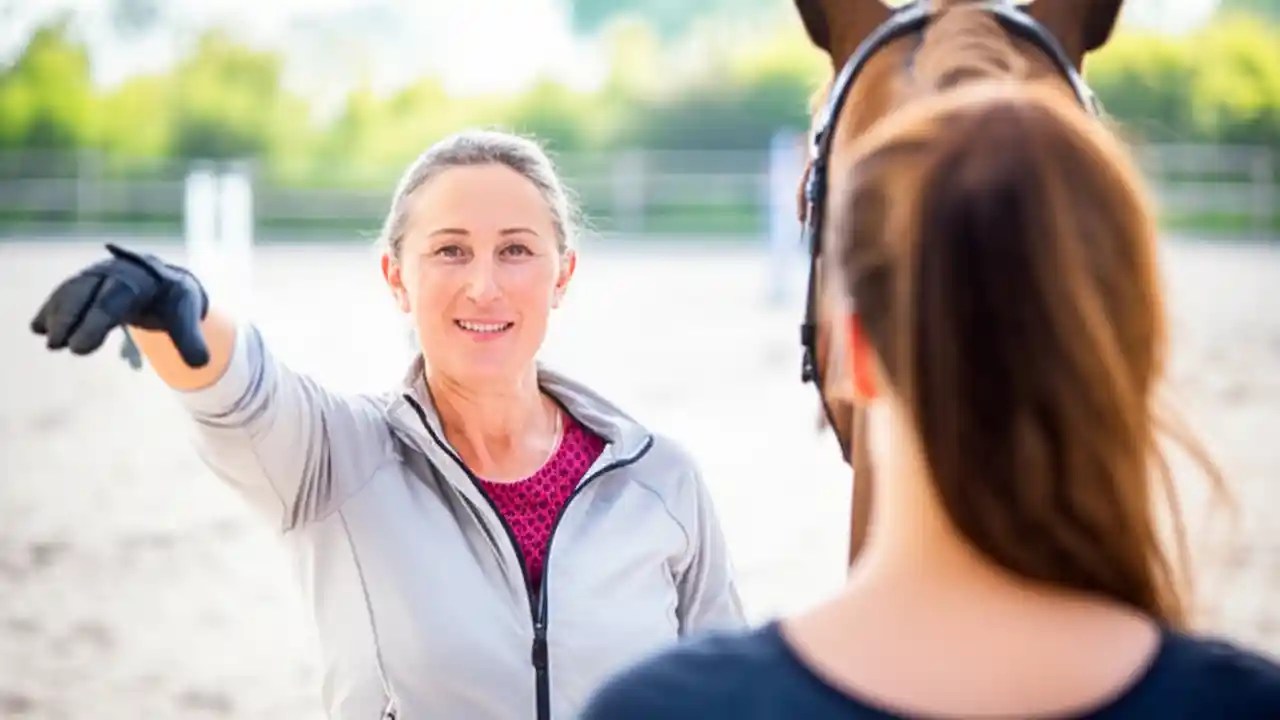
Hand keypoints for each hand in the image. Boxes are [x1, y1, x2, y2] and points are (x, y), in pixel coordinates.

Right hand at [30, 243, 210, 366]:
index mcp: (144, 278)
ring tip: (48, 340)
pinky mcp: (88, 283)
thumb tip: (202, 364)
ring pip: (74, 290)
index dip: (95, 322)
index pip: (115, 299)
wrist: (167, 283)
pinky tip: (38, 327)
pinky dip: (53, 308)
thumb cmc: (176, 301)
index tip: (79, 349)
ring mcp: (100, 274)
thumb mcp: (187, 316)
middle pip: (88, 291)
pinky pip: (67, 292)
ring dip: (57, 313)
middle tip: (56, 345)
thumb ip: (191, 339)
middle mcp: (117, 271)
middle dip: (70, 316)